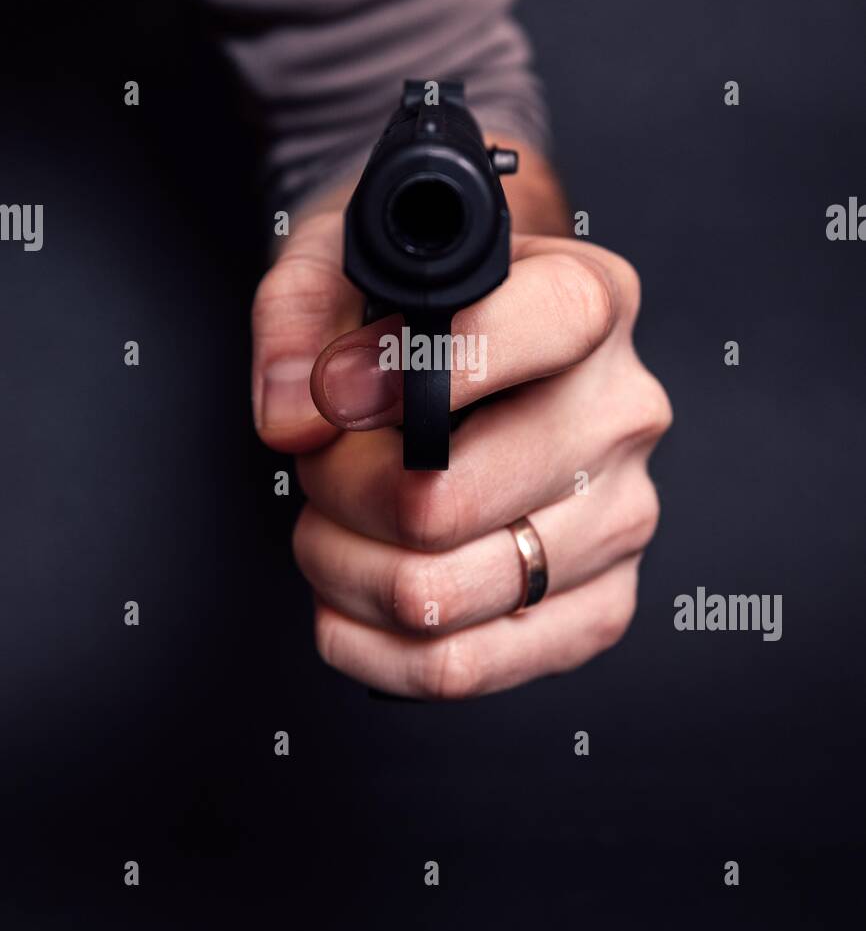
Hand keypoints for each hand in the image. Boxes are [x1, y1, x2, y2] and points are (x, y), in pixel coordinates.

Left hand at [252, 209, 671, 697]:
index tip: (338, 391)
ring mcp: (620, 517)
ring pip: (438, 595)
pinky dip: (371, 643)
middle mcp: (622, 412)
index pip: (549, 325)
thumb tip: (296, 416)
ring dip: (343, 568)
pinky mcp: (598, 605)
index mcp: (590, 301)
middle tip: (319, 462)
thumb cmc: (405, 308)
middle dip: (340, 489)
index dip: (427, 367)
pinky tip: (350, 593)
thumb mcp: (338, 262)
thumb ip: (302, 319)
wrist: (464, 357)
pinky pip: (461, 668)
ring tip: (330, 522)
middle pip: (449, 500)